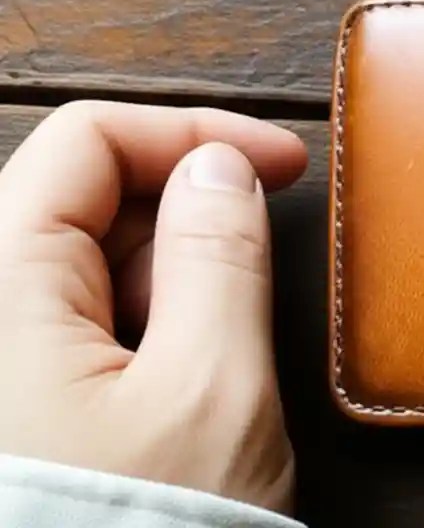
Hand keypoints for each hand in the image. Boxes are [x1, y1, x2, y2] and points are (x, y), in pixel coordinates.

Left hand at [0, 101, 306, 513]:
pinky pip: (82, 330)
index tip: (283, 164)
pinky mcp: (16, 403)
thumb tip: (220, 169)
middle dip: (188, 215)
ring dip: (173, 282)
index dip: (196, 135)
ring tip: (214, 364)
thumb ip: (220, 253)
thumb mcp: (210, 389)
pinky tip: (179, 393)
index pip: (88, 142)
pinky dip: (148, 332)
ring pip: (89, 267)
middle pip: (84, 199)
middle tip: (258, 277)